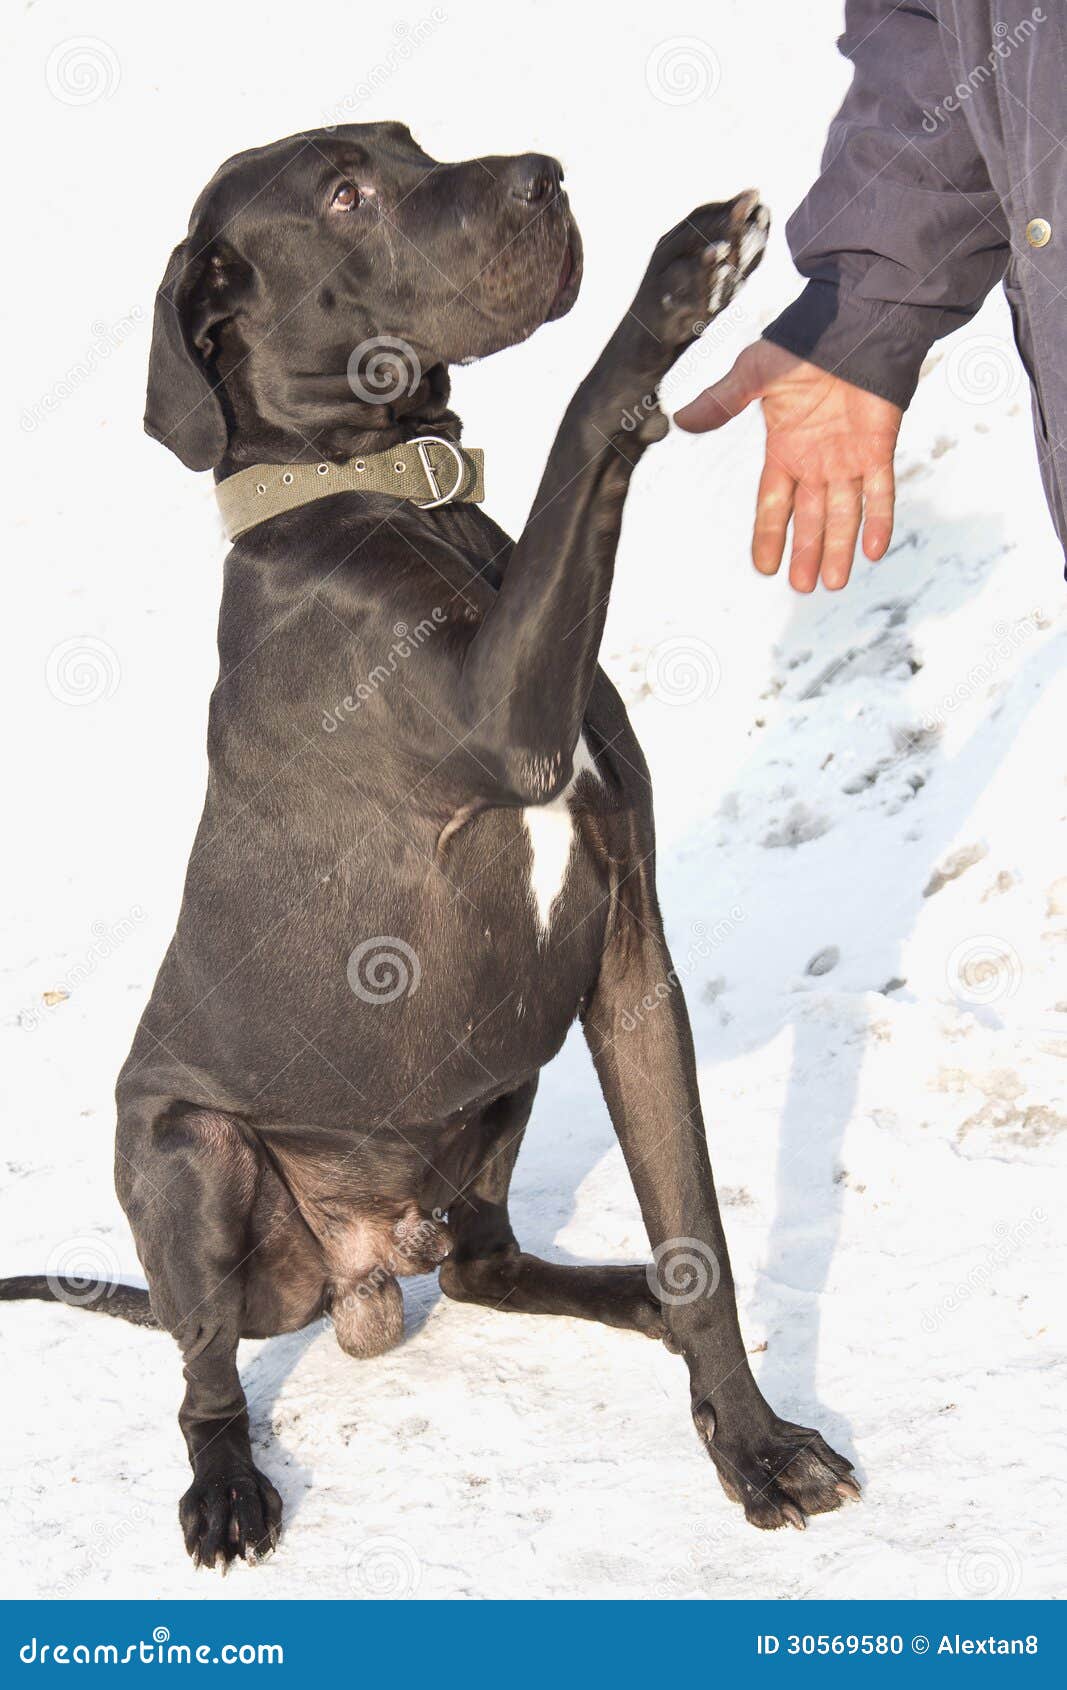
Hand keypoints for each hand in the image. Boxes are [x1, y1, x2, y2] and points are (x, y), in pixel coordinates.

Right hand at [674, 341, 902, 591]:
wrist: (853, 320)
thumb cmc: (801, 342)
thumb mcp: (753, 374)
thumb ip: (722, 401)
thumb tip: (680, 421)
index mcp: (785, 449)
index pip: (773, 504)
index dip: (769, 535)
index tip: (764, 567)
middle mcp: (816, 460)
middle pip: (810, 518)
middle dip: (807, 552)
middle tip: (803, 587)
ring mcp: (848, 457)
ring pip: (843, 514)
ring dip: (839, 548)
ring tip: (833, 584)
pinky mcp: (878, 447)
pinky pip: (880, 492)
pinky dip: (878, 520)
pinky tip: (873, 550)